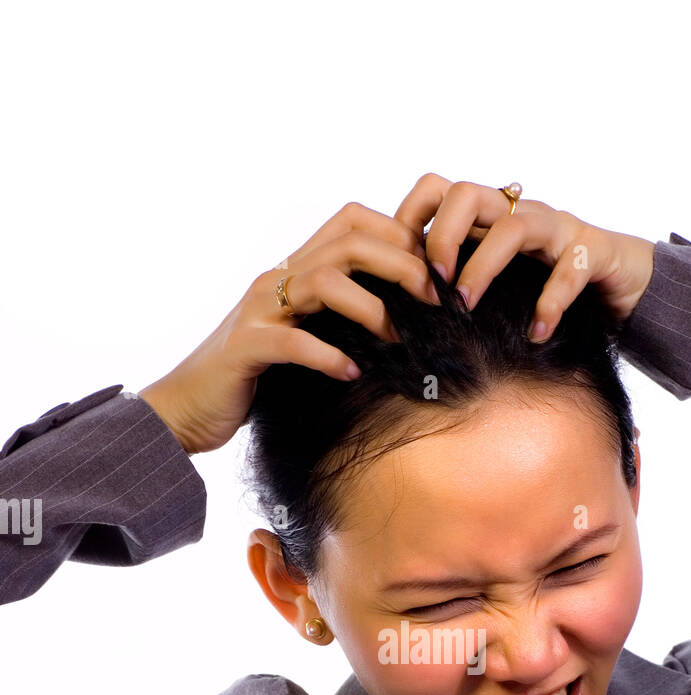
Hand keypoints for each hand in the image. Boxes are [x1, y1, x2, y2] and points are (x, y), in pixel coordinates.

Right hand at [138, 203, 438, 454]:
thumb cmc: (254, 377)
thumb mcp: (303, 336)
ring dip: (371, 308)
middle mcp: (277, 279)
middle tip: (434, 302)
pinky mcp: (245, 350)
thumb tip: (405, 319)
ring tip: (397, 340)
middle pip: (349, 244)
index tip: (434, 274)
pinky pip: (293, 342)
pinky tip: (352, 374)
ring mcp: (258, 311)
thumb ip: (340, 317)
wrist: (185, 408)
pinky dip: (329, 356)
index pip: (353, 221)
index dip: (400, 236)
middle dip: (402, 266)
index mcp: (295, 270)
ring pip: (324, 281)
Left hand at [394, 173, 655, 340]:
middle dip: (443, 237)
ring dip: (483, 267)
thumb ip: (461, 285)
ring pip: (515, 228)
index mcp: (493, 218)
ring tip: (467, 306)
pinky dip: (549, 303)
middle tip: (433, 284)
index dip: (411, 217)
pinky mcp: (595, 252)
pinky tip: (536, 334)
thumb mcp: (501, 283)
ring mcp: (559, 230)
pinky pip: (569, 270)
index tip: (397, 265)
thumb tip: (401, 315)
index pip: (439, 190)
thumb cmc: (551, 285)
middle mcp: (522, 214)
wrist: (626, 281)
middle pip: (470, 195)